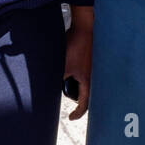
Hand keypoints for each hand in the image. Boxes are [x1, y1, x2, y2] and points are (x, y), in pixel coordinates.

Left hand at [64, 5, 92, 119]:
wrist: (85, 26)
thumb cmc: (76, 44)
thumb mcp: (63, 64)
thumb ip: (58, 77)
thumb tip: (48, 86)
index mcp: (89, 81)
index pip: (85, 104)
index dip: (77, 113)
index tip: (71, 118)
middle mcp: (96, 77)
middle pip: (88, 95)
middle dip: (79, 99)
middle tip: (69, 97)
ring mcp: (96, 68)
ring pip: (89, 85)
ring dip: (80, 86)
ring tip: (69, 79)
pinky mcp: (95, 61)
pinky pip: (90, 74)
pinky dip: (82, 76)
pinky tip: (73, 68)